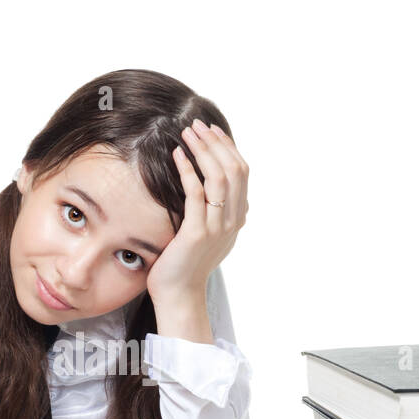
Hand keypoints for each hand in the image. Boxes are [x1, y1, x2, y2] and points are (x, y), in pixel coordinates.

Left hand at [146, 118, 249, 311]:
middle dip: (215, 142)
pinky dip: (188, 170)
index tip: (212, 130)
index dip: (228, 147)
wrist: (180, 294)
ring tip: (187, 134)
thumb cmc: (186, 263)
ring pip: (219, 177)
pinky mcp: (198, 233)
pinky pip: (196, 193)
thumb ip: (215, 212)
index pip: (241, 172)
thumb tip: (210, 188)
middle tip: (197, 125)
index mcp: (237, 217)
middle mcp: (233, 220)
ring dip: (203, 150)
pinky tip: (177, 155)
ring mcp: (218, 227)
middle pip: (233, 169)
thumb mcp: (208, 234)